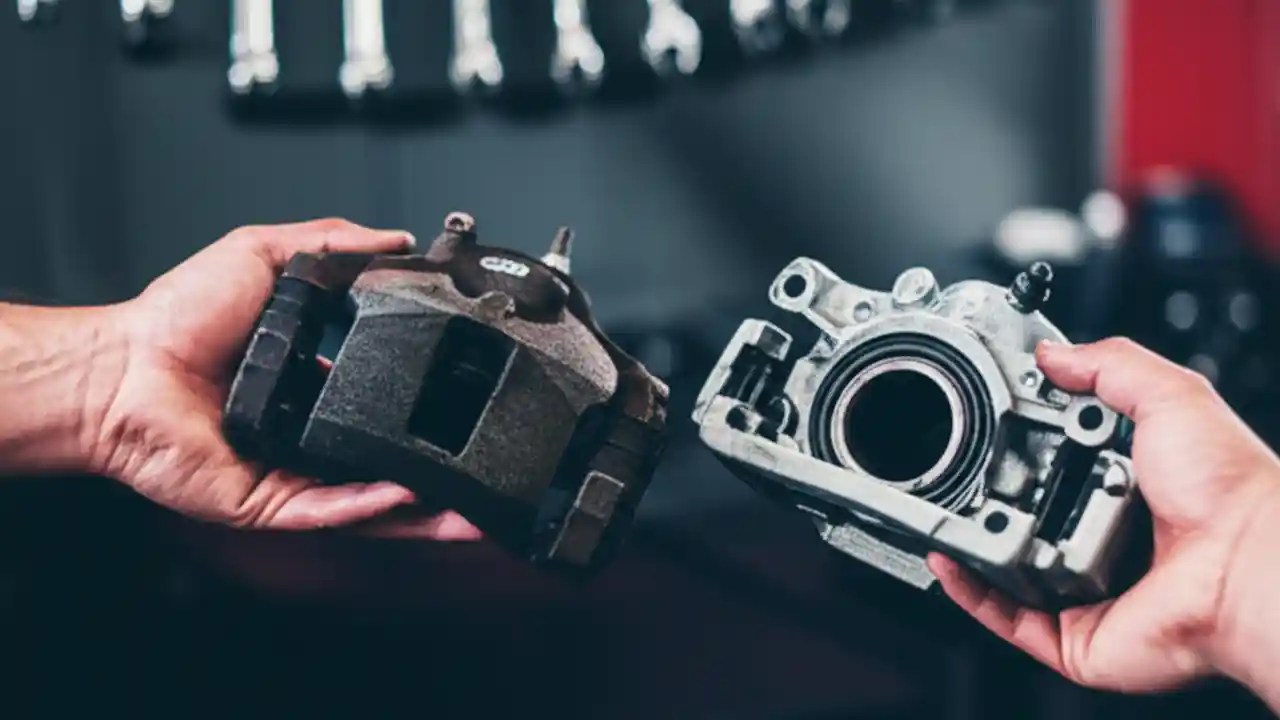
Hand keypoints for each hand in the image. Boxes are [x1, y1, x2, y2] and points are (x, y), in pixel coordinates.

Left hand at [91, 218, 479, 537]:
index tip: (470, 394)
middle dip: (441, 468)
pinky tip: (412, 496)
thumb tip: (393, 238)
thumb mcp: (264, 255)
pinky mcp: (271, 503)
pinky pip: (331, 510)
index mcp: (311, 383)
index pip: (384, 397)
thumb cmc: (176, 318)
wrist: (124, 368)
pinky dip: (373, 507)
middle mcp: (309, 433)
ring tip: (474, 501)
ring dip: (424, 504)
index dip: (427, 401)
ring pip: (370, 499)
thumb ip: (330, 244)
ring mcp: (293, 471)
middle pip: (389, 458)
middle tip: (488, 461)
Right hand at [927, 338, 1279, 699]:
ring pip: (1007, 574)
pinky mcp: (1076, 636)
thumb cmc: (1230, 490)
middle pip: (1024, 518)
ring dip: (969, 548)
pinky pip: (1009, 619)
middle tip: (958, 473)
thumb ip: (1108, 364)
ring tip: (942, 515)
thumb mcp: (1169, 394)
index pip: (1054, 465)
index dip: (1015, 447)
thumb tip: (1051, 353)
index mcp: (1128, 487)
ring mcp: (1088, 591)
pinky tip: (950, 560)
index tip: (980, 428)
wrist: (1245, 562)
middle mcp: (1105, 540)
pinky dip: (971, 595)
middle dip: (985, 499)